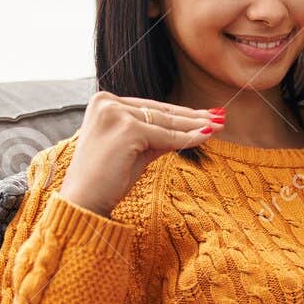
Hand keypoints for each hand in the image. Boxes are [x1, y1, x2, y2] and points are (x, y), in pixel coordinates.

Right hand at [59, 92, 225, 216]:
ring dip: (195, 125)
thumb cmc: (108, 180)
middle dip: (191, 116)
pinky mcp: (126, 129)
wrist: (84, 201)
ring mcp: (115, 114)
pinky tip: (207, 136)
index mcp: (103, 102)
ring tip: (219, 126)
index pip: (149, 107)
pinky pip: (166, 136)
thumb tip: (192, 129)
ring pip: (165, 122)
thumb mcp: (135, 150)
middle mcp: (106, 102)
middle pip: (159, 111)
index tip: (203, 115)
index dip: (179, 113)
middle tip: (219, 117)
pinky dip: (188, 138)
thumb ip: (157, 137)